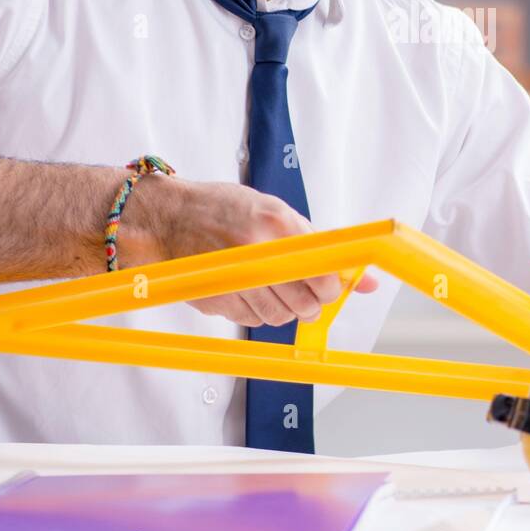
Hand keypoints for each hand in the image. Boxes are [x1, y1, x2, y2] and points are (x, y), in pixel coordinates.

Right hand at [121, 177, 377, 326]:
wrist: (167, 219)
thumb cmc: (222, 209)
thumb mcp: (272, 210)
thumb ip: (317, 242)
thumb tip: (362, 277)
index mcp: (275, 223)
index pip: (322, 271)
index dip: (333, 286)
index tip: (334, 286)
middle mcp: (254, 252)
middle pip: (305, 301)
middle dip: (313, 302)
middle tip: (309, 291)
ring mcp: (234, 279)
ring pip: (282, 317)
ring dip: (288, 309)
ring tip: (276, 286)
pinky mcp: (217, 300)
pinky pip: (255, 321)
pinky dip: (261, 311)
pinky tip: (253, 290)